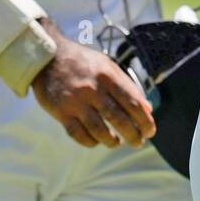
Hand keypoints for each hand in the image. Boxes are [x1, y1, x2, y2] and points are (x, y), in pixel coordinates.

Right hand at [31, 22, 155, 148]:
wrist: (48, 57)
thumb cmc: (83, 61)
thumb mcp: (108, 66)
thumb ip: (127, 86)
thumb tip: (147, 109)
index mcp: (108, 76)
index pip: (132, 102)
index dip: (144, 120)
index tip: (150, 130)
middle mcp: (93, 89)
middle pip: (117, 118)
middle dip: (132, 134)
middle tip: (139, 142)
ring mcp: (76, 101)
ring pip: (98, 129)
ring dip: (111, 141)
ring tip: (117, 143)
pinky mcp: (60, 112)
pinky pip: (77, 134)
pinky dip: (90, 141)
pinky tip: (96, 141)